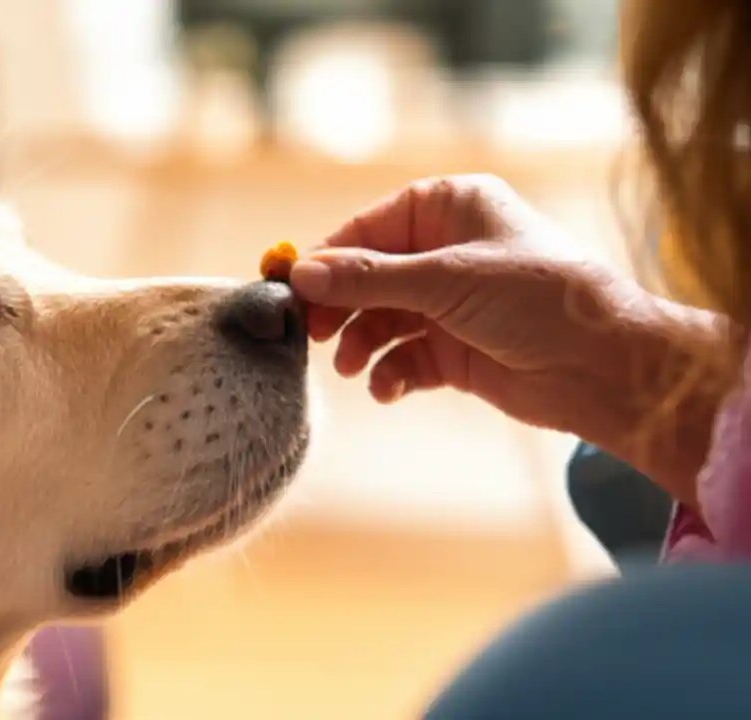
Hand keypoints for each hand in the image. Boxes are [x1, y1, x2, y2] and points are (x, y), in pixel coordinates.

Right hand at [291, 175, 726, 504]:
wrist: (605, 369)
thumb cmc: (539, 300)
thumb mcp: (445, 279)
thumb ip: (369, 277)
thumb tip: (301, 272)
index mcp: (448, 208)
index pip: (366, 228)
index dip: (327, 260)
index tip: (290, 292)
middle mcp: (446, 250)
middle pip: (366, 276)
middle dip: (339, 307)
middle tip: (312, 335)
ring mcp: (450, 302)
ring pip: (380, 319)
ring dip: (360, 343)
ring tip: (349, 366)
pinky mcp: (455, 350)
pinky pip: (403, 358)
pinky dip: (388, 373)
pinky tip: (386, 388)